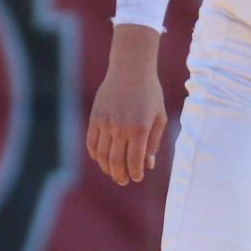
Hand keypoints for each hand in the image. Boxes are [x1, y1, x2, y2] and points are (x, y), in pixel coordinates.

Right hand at [86, 24, 166, 185]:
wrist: (130, 70)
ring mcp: (105, 122)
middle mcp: (120, 127)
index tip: (137, 177)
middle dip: (120, 176)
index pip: (134, 161)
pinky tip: (102, 159)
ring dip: (107, 168)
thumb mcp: (159, 118)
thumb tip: (148, 165)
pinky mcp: (94, 117)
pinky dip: (96, 155)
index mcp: (139, 128)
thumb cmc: (150, 94)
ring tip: (114, 172)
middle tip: (124, 181)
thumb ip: (153, 143)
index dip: (135, 173)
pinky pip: (92, 143)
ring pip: (102, 155)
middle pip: (116, 162)